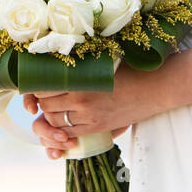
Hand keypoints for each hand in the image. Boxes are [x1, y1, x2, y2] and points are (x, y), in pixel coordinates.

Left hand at [20, 63, 161, 159]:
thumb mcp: (101, 60)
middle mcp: (82, 99)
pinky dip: (61, 129)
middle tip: (45, 94)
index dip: (37, 85)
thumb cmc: (129, 68)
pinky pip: (70, 133)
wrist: (155, 87)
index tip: (38, 80)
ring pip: (55, 120)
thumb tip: (55, 58)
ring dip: (50, 114)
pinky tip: (65, 119)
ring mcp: (89, 116)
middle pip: (46, 104)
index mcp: (81, 79)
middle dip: (41, 101)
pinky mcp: (97, 128)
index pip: (45, 86)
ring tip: (55, 105)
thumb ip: (80, 65)